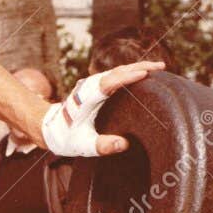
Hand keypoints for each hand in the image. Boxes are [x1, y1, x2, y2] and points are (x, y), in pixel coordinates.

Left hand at [40, 62, 164, 156]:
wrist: (52, 129)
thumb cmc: (67, 138)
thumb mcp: (83, 145)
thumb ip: (102, 146)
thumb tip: (123, 144)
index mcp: (85, 99)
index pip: (107, 83)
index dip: (125, 78)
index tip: (143, 74)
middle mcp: (89, 88)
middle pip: (115, 72)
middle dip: (138, 67)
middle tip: (161, 66)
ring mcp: (92, 85)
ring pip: (116, 71)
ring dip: (137, 67)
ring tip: (159, 67)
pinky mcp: (96, 86)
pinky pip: (115, 75)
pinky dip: (130, 72)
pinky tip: (145, 74)